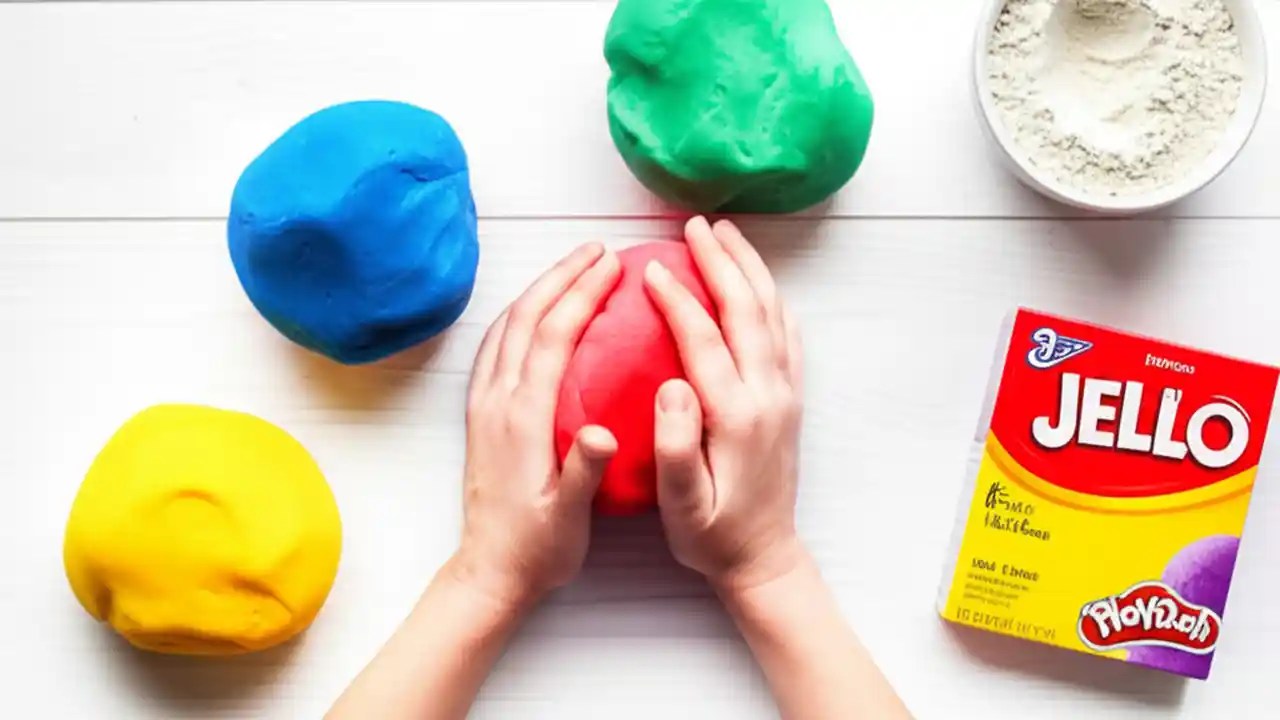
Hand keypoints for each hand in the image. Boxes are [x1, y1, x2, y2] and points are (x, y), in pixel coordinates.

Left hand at [452, 243, 621, 608]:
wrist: (491, 573)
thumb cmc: (538, 549)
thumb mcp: (567, 518)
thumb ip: (583, 473)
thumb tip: (602, 432)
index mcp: (522, 420)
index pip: (551, 338)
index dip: (581, 295)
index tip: (611, 266)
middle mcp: (497, 403)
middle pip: (526, 319)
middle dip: (561, 276)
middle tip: (598, 250)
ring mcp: (484, 406)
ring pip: (507, 328)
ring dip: (539, 290)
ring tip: (573, 267)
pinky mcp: (481, 415)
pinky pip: (495, 348)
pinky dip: (518, 316)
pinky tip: (535, 311)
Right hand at [644, 217, 805, 591]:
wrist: (762, 558)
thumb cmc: (710, 535)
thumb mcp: (681, 505)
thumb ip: (675, 446)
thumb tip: (673, 386)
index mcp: (735, 415)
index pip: (704, 339)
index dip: (678, 299)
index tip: (650, 269)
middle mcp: (768, 395)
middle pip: (746, 310)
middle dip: (720, 261)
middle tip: (694, 225)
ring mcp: (785, 394)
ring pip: (772, 314)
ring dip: (750, 269)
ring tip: (726, 233)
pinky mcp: (790, 400)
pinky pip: (788, 336)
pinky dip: (773, 299)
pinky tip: (759, 284)